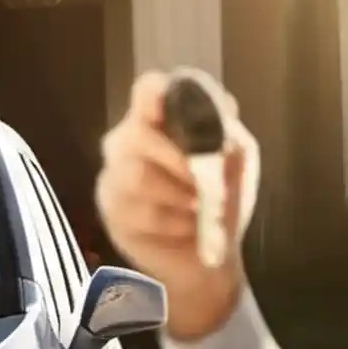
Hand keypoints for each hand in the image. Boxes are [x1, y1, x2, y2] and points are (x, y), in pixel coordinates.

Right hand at [96, 71, 250, 341]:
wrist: (209, 258)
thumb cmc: (221, 200)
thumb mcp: (237, 161)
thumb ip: (227, 132)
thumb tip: (221, 109)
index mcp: (159, 120)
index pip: (146, 90)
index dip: (156, 94)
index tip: (172, 110)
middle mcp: (127, 142)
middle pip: (135, 135)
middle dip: (176, 159)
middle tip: (203, 180)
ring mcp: (113, 178)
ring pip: (135, 175)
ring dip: (176, 194)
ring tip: (198, 207)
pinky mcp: (110, 212)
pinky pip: (138, 211)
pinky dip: (171, 221)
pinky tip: (184, 227)